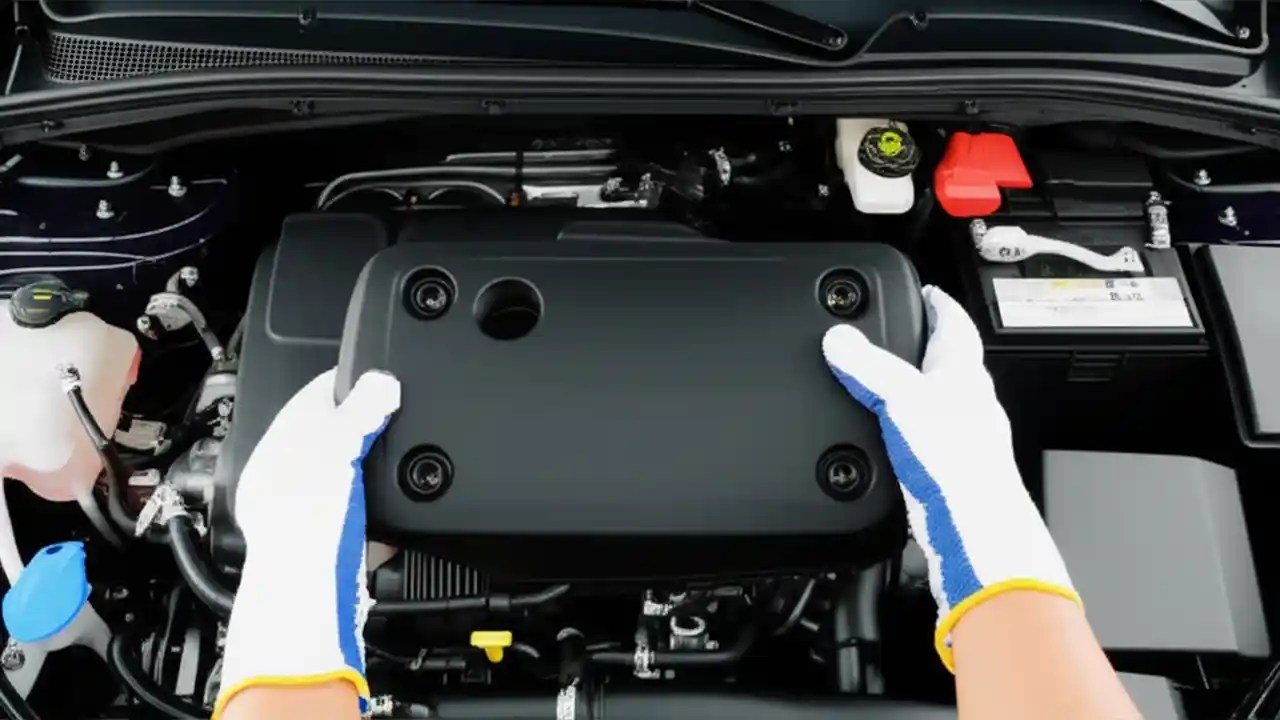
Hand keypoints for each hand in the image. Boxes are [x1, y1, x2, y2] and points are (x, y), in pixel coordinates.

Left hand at [214, 368, 400, 718]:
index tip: (376, 376)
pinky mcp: (332, 550)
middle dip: (363, 429)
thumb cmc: (306, 521)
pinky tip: (397, 511)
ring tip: (399, 458)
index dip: (346, 384)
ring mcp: (307, 518)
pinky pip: (363, 520)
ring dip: (373, 471)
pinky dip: (382, 513)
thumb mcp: (338, 444)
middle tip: (395, 414)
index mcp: (274, 450)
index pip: (310, 400)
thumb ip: (362, 408)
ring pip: (346, 481)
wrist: (311, 596)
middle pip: (329, 440)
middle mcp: (283, 483)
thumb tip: (382, 379)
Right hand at [822, 286, 1076, 671]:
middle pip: (951, 361)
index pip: (955, 323)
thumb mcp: (901, 399)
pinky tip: (889, 438)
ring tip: (889, 380)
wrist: (975, 530)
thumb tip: (838, 338)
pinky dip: (907, 427)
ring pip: (939, 400)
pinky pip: (925, 436)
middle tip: (904, 332)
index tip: (925, 291)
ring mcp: (962, 437)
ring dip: (917, 387)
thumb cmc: (957, 465)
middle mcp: (970, 402)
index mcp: (965, 373)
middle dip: (927, 345)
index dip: (938, 304)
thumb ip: (867, 366)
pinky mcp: (948, 469)